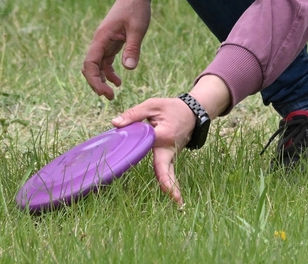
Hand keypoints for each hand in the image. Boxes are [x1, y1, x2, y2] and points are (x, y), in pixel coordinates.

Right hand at [82, 0, 165, 98]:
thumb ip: (133, 48)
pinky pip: (106, 60)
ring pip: (97, 65)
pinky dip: (109, 72)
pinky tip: (119, 81)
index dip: (94, 80)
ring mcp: (105, 41)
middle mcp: (100, 40)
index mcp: (102, 37)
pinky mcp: (112, 41)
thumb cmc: (136, 8)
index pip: (90, 63)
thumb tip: (128, 69)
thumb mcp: (138, 29)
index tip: (105, 92)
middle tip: (110, 97)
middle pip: (90, 66)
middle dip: (96, 83)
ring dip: (102, 79)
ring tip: (113, 94)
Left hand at [110, 76, 231, 206]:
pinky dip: (170, 182)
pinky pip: (168, 170)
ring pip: (169, 172)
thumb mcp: (153, 105)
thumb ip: (134, 114)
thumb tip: (115, 123)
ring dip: (172, 186)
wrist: (192, 113)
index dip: (136, 142)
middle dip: (170, 183)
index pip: (147, 142)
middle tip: (176, 199)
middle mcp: (169, 148)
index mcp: (164, 134)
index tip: (131, 149)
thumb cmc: (170, 108)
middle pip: (166, 168)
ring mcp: (172, 155)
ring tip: (178, 203)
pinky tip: (172, 196)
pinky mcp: (171, 158)